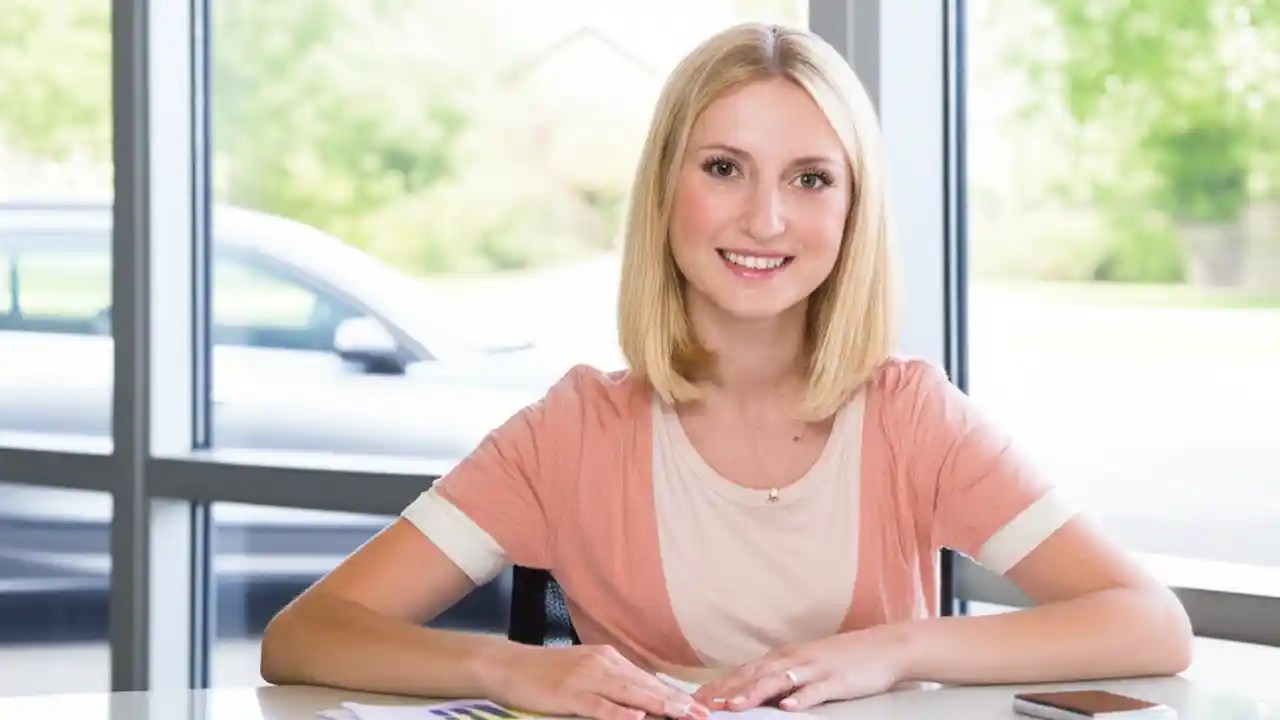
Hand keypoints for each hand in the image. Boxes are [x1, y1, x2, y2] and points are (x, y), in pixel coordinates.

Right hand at [480, 643, 710, 719]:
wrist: (509, 666)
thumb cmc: (547, 673)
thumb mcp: (585, 672)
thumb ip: (612, 684)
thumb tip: (641, 701)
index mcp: (608, 659)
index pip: (647, 680)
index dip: (674, 695)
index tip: (698, 707)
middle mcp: (602, 664)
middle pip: (645, 686)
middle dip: (676, 702)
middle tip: (702, 715)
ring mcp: (586, 678)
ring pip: (629, 694)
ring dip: (659, 706)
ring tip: (683, 716)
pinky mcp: (569, 694)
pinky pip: (599, 705)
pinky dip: (619, 713)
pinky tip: (637, 719)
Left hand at [692, 625, 913, 711]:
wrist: (885, 646)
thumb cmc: (845, 658)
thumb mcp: (807, 664)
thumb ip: (781, 676)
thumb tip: (754, 690)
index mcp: (785, 658)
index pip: (744, 672)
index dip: (720, 686)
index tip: (696, 699)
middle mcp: (794, 660)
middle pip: (753, 676)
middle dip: (726, 691)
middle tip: (701, 705)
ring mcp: (816, 669)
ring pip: (779, 681)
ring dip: (754, 693)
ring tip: (733, 707)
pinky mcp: (838, 680)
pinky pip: (817, 690)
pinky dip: (802, 698)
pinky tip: (789, 707)